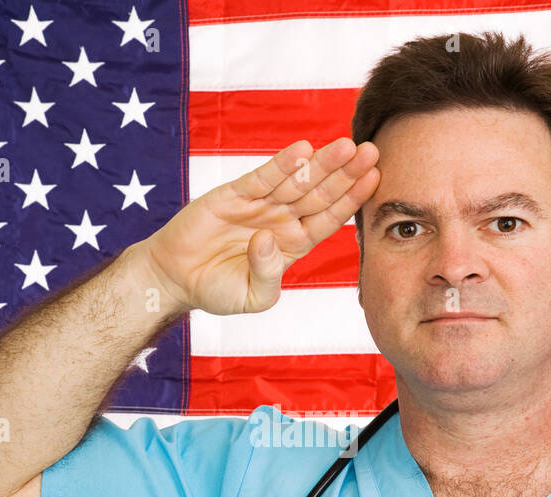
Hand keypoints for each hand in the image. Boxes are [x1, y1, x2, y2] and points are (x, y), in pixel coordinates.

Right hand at [136, 137, 379, 315]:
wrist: (175, 278)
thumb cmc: (216, 290)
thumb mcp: (251, 297)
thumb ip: (267, 275)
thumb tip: (268, 239)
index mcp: (294, 244)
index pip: (330, 218)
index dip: (352, 198)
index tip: (376, 178)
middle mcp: (282, 219)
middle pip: (320, 193)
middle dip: (346, 173)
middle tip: (371, 150)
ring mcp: (260, 204)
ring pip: (297, 180)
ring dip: (321, 163)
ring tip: (346, 145)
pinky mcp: (234, 193)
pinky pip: (262, 176)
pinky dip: (282, 164)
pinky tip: (302, 150)